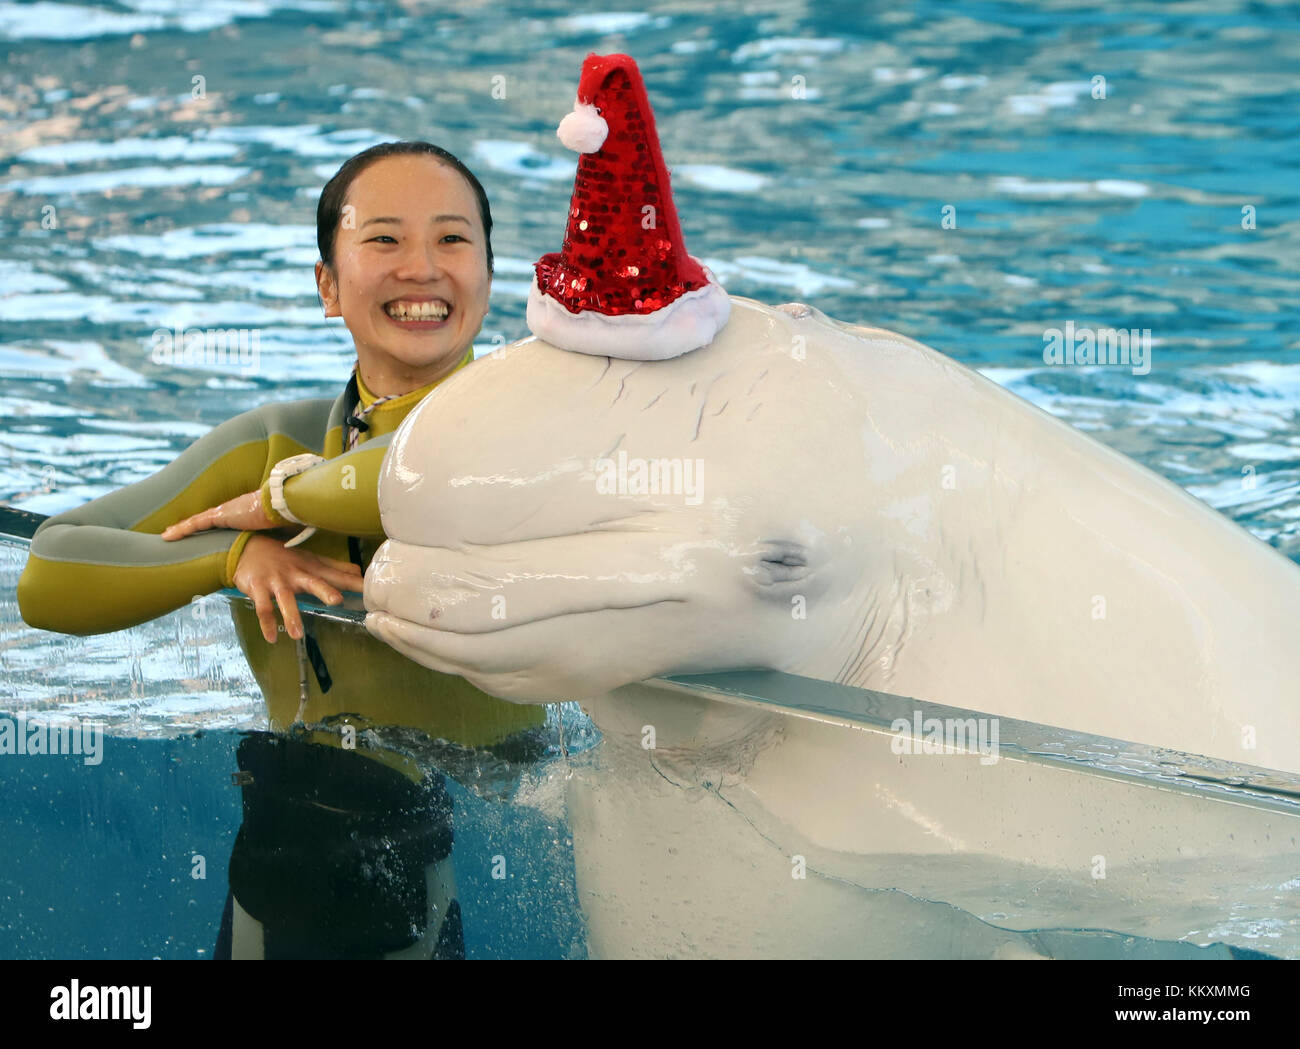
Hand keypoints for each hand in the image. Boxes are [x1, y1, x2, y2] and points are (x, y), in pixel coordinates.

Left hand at [162, 490, 275, 539]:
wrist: (283, 503)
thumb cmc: (286, 516)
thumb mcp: (281, 531)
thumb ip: (278, 539)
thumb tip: (286, 552)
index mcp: (247, 514)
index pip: (226, 522)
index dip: (214, 528)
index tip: (208, 534)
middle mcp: (233, 511)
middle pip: (208, 521)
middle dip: (194, 527)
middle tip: (181, 533)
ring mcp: (225, 512)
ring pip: (197, 522)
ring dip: (182, 529)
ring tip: (167, 536)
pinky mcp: (220, 515)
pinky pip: (195, 523)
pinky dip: (181, 529)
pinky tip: (168, 536)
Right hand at [232, 534, 363, 642]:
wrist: (248, 549)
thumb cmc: (285, 558)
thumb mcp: (310, 560)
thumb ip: (335, 568)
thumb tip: (359, 571)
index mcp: (312, 569)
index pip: (336, 576)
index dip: (352, 582)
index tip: (368, 590)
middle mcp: (296, 574)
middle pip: (313, 582)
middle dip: (324, 590)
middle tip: (336, 601)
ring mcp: (277, 581)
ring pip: (285, 598)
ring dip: (290, 615)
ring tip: (297, 635)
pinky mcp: (258, 588)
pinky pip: (263, 607)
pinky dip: (266, 623)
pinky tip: (272, 638)